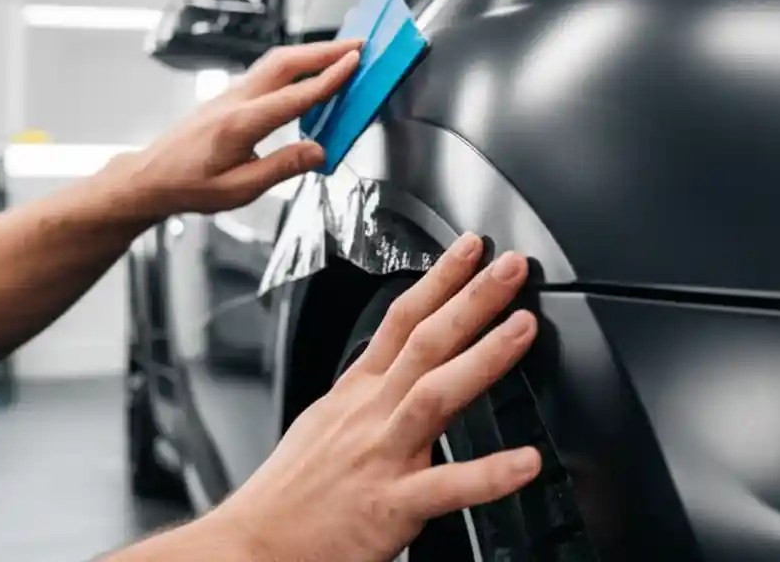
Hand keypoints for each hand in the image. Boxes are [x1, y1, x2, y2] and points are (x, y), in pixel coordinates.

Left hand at [112, 39, 361, 218]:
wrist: (150, 177)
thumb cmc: (189, 186)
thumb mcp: (239, 190)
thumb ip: (281, 168)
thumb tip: (319, 152)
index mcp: (240, 124)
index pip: (295, 95)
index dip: (329, 78)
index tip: (354, 63)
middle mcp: (236, 100)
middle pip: (286, 62)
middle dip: (326, 50)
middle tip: (359, 45)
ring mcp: (231, 94)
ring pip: (276, 62)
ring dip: (311, 53)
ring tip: (342, 52)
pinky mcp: (230, 96)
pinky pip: (268, 71)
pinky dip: (296, 64)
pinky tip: (310, 70)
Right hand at [201, 234, 541, 561]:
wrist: (252, 546)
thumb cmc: (291, 492)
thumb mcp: (325, 422)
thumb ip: (368, 391)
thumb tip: (397, 364)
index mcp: (357, 393)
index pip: (401, 319)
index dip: (439, 278)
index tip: (471, 247)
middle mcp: (371, 414)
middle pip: (426, 341)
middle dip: (472, 298)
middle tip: (511, 265)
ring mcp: (382, 456)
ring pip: (435, 394)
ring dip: (483, 357)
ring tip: (524, 328)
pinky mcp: (390, 505)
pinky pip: (447, 486)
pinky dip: (489, 474)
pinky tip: (526, 462)